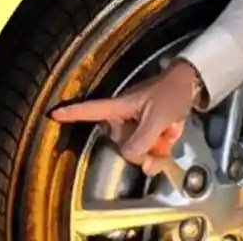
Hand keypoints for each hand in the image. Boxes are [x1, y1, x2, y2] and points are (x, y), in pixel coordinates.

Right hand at [49, 59, 200, 174]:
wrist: (190, 85)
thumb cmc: (171, 93)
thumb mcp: (157, 118)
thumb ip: (141, 140)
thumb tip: (129, 157)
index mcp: (119, 107)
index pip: (91, 111)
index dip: (72, 113)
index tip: (52, 114)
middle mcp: (123, 118)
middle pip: (121, 145)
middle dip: (142, 149)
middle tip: (161, 137)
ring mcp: (135, 125)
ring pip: (136, 151)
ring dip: (155, 149)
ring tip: (168, 133)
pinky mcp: (147, 131)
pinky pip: (148, 149)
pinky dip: (160, 147)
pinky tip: (170, 135)